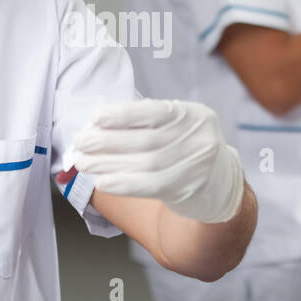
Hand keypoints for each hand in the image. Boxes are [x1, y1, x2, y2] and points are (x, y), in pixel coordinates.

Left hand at [62, 99, 244, 223]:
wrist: (220, 184)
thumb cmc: (185, 149)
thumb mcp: (176, 127)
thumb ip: (146, 123)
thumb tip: (98, 125)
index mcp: (194, 114)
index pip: (155, 112)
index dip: (123, 115)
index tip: (95, 118)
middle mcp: (199, 138)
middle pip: (146, 140)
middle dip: (107, 141)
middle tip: (81, 142)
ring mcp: (196, 165)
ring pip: (144, 164)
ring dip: (108, 164)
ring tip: (83, 163)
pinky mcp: (187, 188)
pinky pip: (150, 186)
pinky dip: (123, 184)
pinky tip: (103, 182)